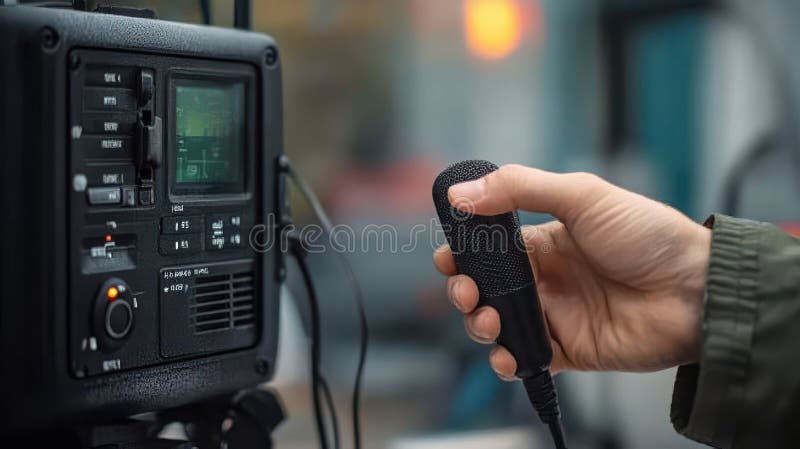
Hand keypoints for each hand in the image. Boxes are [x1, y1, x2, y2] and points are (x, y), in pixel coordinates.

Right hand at [433, 165, 710, 378]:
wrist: (697, 291)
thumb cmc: (648, 236)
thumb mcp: (583, 196)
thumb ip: (521, 189)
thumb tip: (462, 194)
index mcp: (545, 240)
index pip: (489, 247)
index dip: (463, 252)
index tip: (447, 257)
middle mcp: (545, 278)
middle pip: (485, 288)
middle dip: (464, 290)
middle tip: (466, 290)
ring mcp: (555, 315)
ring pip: (497, 324)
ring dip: (480, 324)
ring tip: (489, 318)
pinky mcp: (568, 350)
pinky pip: (526, 358)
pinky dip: (507, 360)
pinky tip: (507, 353)